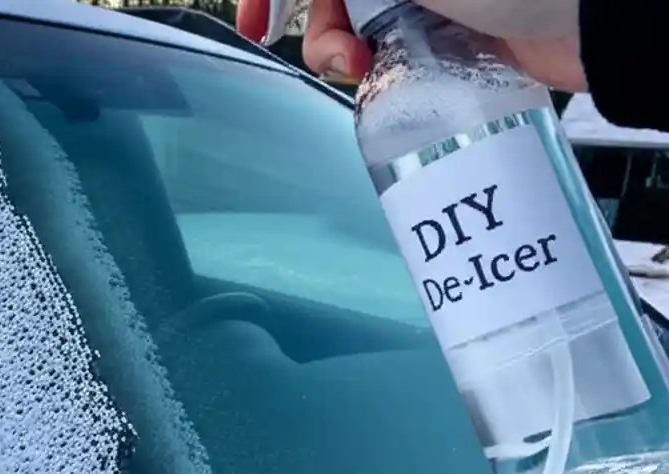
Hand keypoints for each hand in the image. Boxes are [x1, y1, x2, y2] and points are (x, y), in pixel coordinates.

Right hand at [235, 0, 586, 91]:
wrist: (599, 18)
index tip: (253, 18)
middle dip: (312, 21)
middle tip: (328, 52)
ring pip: (351, 18)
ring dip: (337, 49)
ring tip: (360, 69)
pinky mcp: (450, 26)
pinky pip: (388, 47)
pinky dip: (375, 66)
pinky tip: (382, 76)